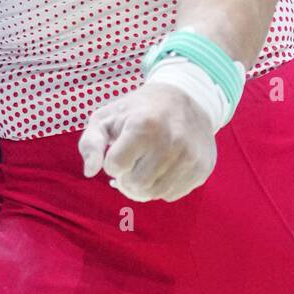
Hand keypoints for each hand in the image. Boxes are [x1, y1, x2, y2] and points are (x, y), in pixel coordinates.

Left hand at [79, 81, 216, 202]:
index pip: (115, 167)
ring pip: (154, 194)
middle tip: (133, 160)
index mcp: (144, 126)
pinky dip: (163, 186)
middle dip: (127, 177)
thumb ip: (91, 143)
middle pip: (135, 185)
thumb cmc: (139, 110)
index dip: (112, 161)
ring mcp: (190, 157)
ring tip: (146, 165)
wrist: (187, 98)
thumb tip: (90, 172)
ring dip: (144, 185)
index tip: (120, 148)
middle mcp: (171, 142)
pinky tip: (164, 167)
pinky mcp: (203, 168)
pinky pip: (172, 194)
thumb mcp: (107, 117)